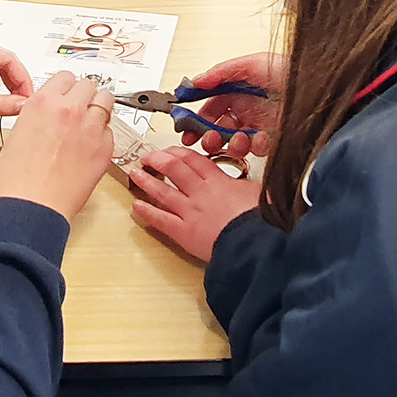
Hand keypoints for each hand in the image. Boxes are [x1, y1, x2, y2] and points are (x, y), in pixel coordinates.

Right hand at [0, 72, 115, 220]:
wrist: (30, 206)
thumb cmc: (17, 179)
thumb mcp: (19, 133)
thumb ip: (40, 116)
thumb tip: (50, 114)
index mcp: (43, 102)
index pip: (65, 78)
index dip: (66, 88)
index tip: (67, 95)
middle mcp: (69, 109)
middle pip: (90, 85)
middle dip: (85, 96)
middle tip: (80, 109)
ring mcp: (90, 127)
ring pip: (106, 101)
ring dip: (98, 110)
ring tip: (90, 124)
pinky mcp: (105, 148)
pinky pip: (110, 131)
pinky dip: (103, 136)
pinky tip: (90, 148)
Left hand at [129, 147, 262, 261]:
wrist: (255, 244)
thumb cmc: (260, 222)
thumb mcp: (259, 194)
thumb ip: (245, 186)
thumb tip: (247, 184)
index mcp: (219, 181)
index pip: (193, 160)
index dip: (178, 153)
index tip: (170, 151)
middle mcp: (200, 193)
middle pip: (174, 168)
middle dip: (158, 160)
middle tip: (148, 157)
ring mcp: (190, 212)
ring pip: (162, 191)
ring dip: (147, 181)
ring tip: (136, 173)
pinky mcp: (184, 232)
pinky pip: (161, 219)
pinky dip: (147, 212)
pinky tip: (137, 206)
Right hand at [182, 53, 286, 157]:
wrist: (322, 88)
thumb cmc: (292, 71)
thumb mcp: (252, 63)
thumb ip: (221, 72)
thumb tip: (196, 81)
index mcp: (238, 91)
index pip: (210, 107)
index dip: (197, 117)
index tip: (185, 125)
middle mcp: (247, 109)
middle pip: (217, 127)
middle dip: (208, 135)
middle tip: (203, 139)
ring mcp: (259, 125)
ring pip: (234, 141)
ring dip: (230, 142)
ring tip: (235, 138)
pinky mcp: (274, 138)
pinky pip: (257, 148)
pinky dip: (256, 145)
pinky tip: (260, 137)